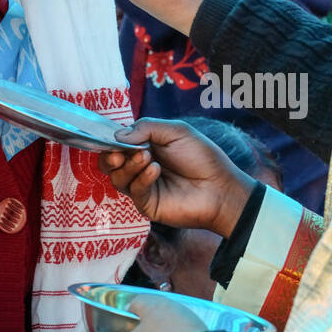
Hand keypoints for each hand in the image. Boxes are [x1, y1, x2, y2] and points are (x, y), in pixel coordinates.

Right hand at [98, 118, 257, 237]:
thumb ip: (146, 127)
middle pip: (109, 163)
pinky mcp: (148, 204)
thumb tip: (118, 136)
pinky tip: (155, 170)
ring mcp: (142, 187)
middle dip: (110, 156)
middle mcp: (139, 168)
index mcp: (144, 148)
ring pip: (117, 178)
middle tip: (120, 152)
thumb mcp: (176, 131)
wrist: (221, 187)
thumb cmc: (202, 158)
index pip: (117, 144)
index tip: (112, 137)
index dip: (111, 140)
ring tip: (146, 157)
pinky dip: (142, 178)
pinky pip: (134, 191)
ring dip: (128, 165)